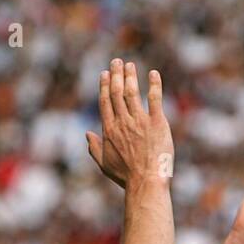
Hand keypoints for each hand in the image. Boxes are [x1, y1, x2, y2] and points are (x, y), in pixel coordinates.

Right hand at [86, 59, 172, 188]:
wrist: (146, 181)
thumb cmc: (126, 176)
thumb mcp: (104, 164)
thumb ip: (94, 148)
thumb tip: (86, 134)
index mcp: (110, 130)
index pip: (105, 102)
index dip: (105, 86)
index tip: (105, 74)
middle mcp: (123, 121)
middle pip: (117, 92)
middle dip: (116, 74)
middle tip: (117, 62)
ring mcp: (140, 121)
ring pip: (132, 92)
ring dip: (130, 76)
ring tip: (130, 65)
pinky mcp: (157, 122)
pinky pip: (155, 98)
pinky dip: (154, 84)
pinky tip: (153, 74)